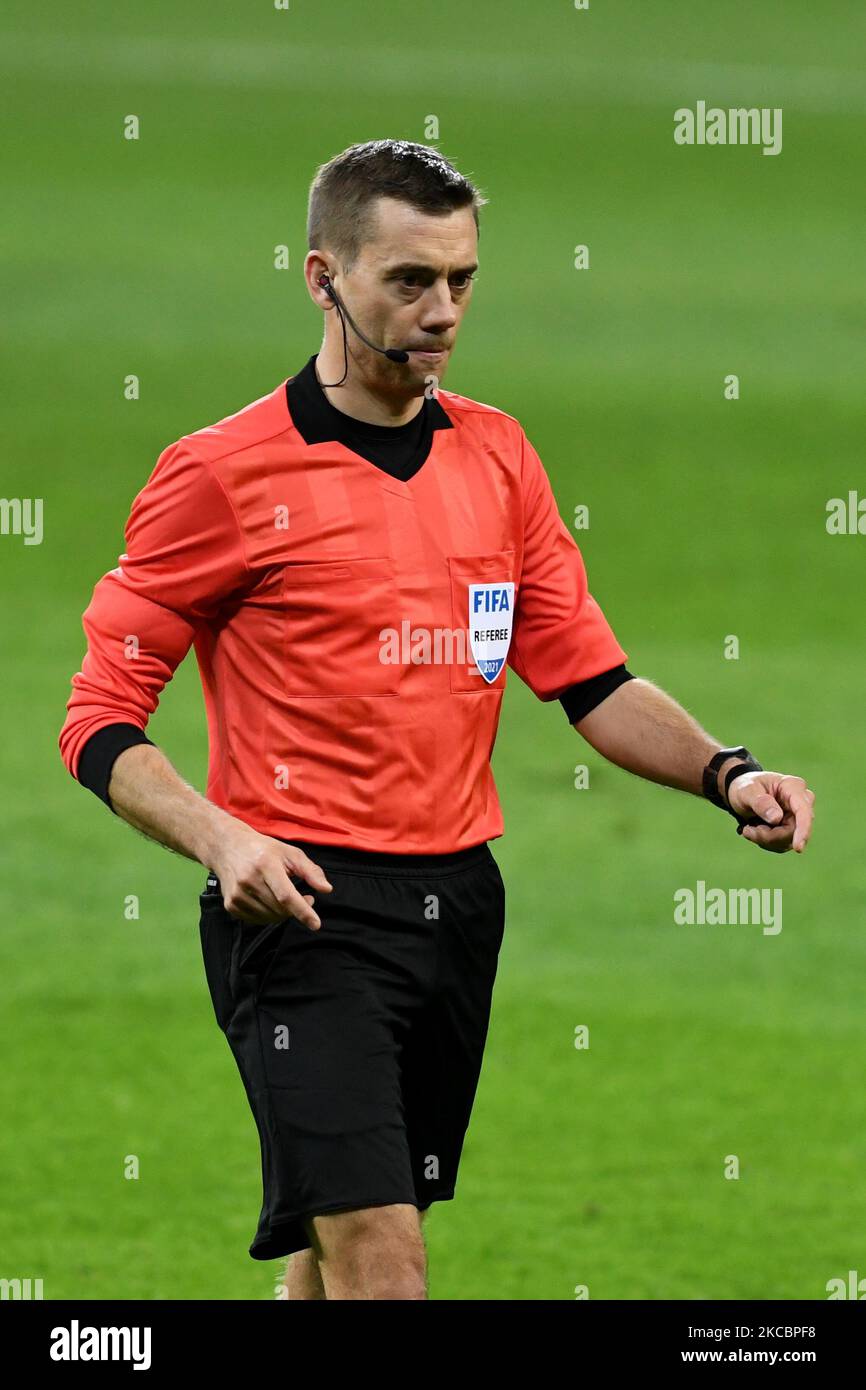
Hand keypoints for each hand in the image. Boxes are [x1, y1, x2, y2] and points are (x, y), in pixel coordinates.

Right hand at [210, 828, 332, 929]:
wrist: (227, 848)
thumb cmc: (264, 850)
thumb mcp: (290, 853)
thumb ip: (311, 871)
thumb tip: (327, 889)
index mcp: (266, 865)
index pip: (286, 895)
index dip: (302, 911)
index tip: (316, 924)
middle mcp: (249, 881)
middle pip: (280, 909)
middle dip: (297, 908)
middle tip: (306, 897)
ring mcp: (237, 895)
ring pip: (270, 917)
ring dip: (283, 912)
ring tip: (285, 896)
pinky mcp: (230, 905)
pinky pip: (257, 920)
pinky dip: (269, 914)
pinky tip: (270, 900)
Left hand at [727, 771, 814, 853]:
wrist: (744, 795)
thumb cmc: (746, 788)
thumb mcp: (746, 791)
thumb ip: (760, 802)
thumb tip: (777, 818)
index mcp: (793, 786)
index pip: (804, 811)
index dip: (803, 829)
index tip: (798, 848)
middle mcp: (802, 802)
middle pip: (793, 830)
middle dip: (769, 835)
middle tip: (747, 830)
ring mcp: (798, 817)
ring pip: (788, 840)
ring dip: (765, 839)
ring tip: (749, 829)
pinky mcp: (793, 830)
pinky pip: (783, 844)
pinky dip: (766, 842)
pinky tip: (756, 831)